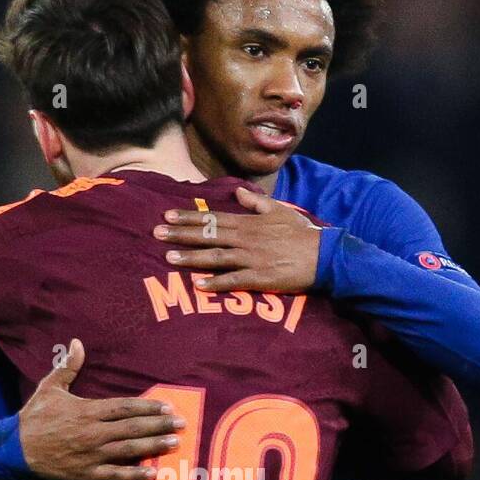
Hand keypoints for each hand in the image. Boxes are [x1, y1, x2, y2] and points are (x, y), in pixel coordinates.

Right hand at [18, 339, 184, 479]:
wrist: (15, 449)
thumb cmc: (35, 416)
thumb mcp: (50, 388)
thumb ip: (68, 367)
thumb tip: (77, 342)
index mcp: (89, 410)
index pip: (125, 407)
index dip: (148, 407)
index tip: (167, 407)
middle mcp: (95, 432)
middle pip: (133, 427)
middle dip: (159, 425)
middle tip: (182, 424)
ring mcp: (93, 454)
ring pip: (130, 450)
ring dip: (153, 446)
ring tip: (174, 444)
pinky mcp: (88, 473)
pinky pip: (116, 475)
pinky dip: (135, 475)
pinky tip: (152, 473)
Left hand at [153, 185, 321, 293]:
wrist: (323, 255)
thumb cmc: (301, 233)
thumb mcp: (279, 210)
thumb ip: (256, 203)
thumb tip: (239, 194)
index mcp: (249, 222)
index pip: (212, 218)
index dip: (189, 217)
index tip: (168, 215)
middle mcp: (245, 239)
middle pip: (207, 235)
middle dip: (181, 234)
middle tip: (157, 233)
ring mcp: (251, 258)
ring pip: (215, 257)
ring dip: (190, 258)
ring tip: (168, 258)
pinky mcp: (259, 278)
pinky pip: (233, 280)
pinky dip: (215, 283)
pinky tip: (198, 285)